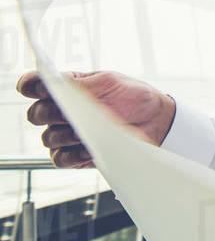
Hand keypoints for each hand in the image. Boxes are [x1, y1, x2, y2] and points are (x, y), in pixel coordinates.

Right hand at [18, 70, 176, 167]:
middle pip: (36, 114)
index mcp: (66, 88)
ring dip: (66, 135)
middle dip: (51, 113)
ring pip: (48, 138)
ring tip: (89, 131)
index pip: (34, 85)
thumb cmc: (134, 96)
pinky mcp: (75, 155)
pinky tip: (90, 148)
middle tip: (71, 113)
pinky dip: (73, 154)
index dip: (31, 86)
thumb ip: (80, 83)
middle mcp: (62, 111)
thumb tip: (55, 81)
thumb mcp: (110, 81)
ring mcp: (66, 134)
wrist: (156, 119)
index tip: (42, 89)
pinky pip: (60, 159)